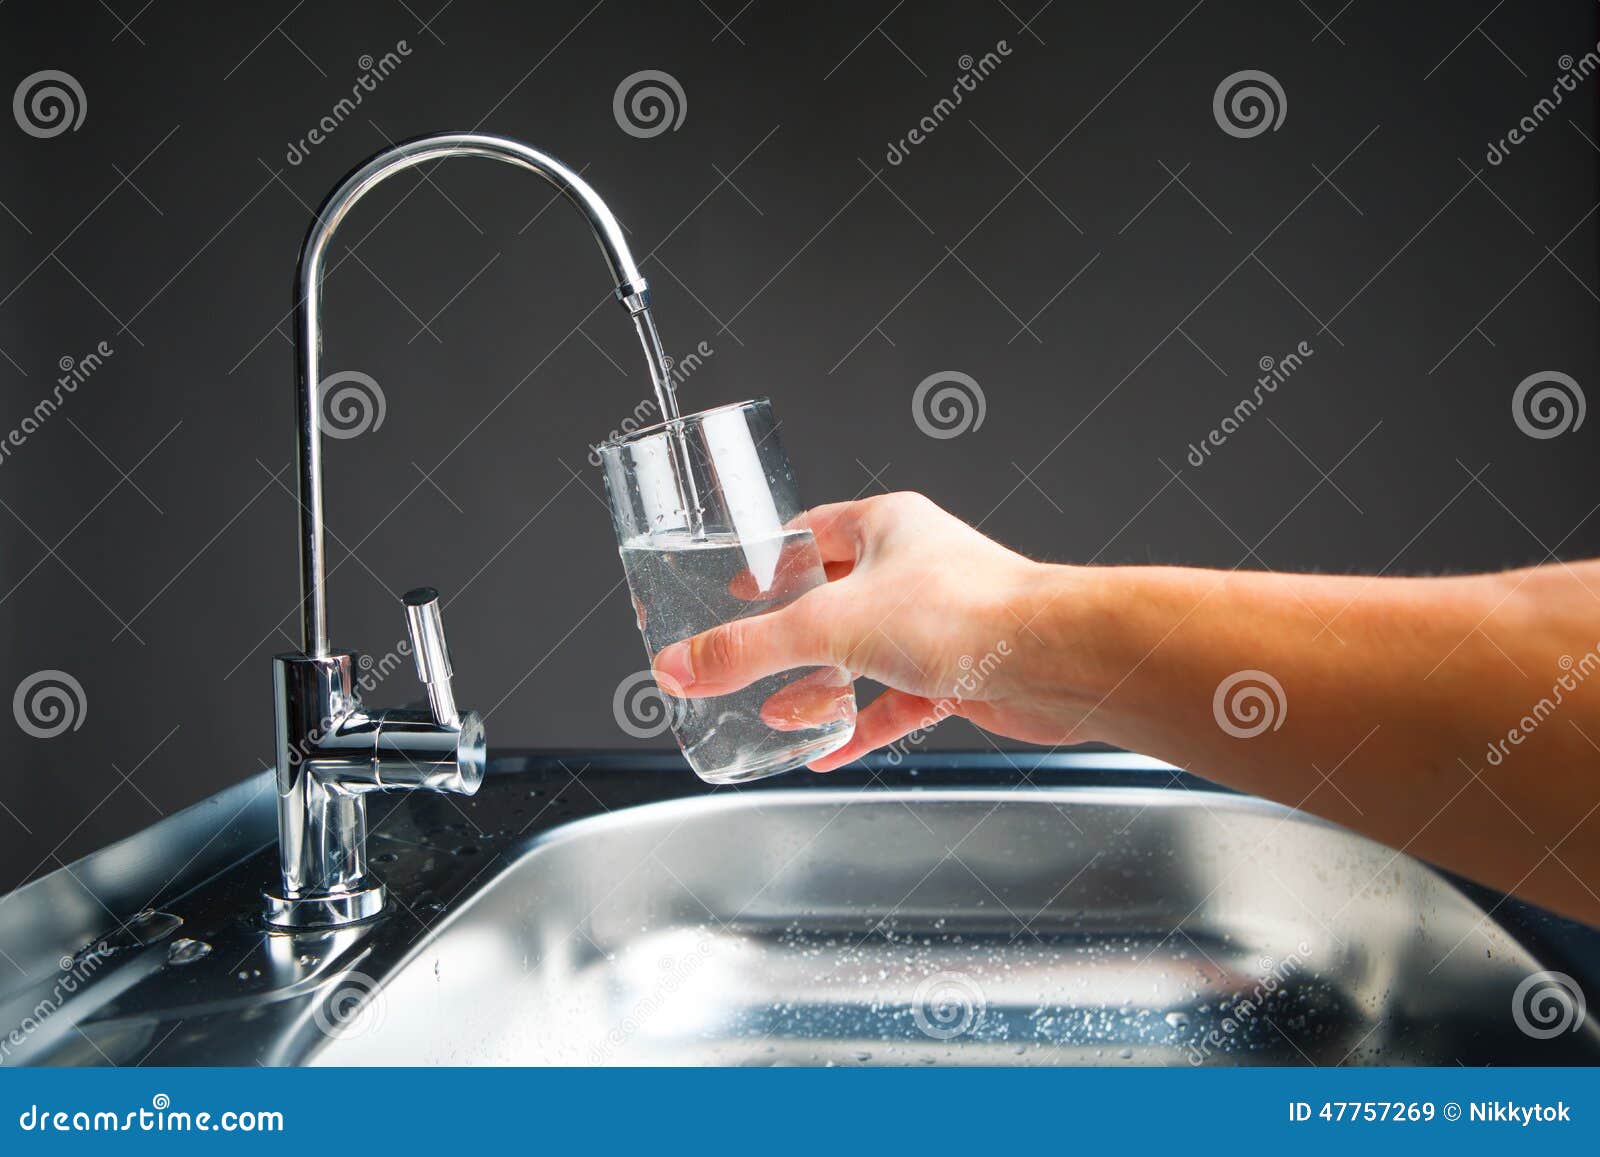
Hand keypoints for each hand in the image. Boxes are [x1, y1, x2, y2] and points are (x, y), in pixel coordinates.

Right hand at [650, 492, 1095, 769]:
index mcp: (884, 527)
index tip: (733, 584)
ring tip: (777, 712)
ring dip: (821, 686)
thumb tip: (681, 665)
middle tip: (745, 656)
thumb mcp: (828, 628)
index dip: (767, 560)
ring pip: (865, 654)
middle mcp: (913, 567)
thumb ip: (748, 650)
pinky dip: (863, 724)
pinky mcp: (960, 670)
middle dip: (789, 636)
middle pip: (833, 599)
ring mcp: (938, 621)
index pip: (809, 533)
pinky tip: (829, 751)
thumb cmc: (967, 613)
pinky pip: (897, 699)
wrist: (1056, 660)